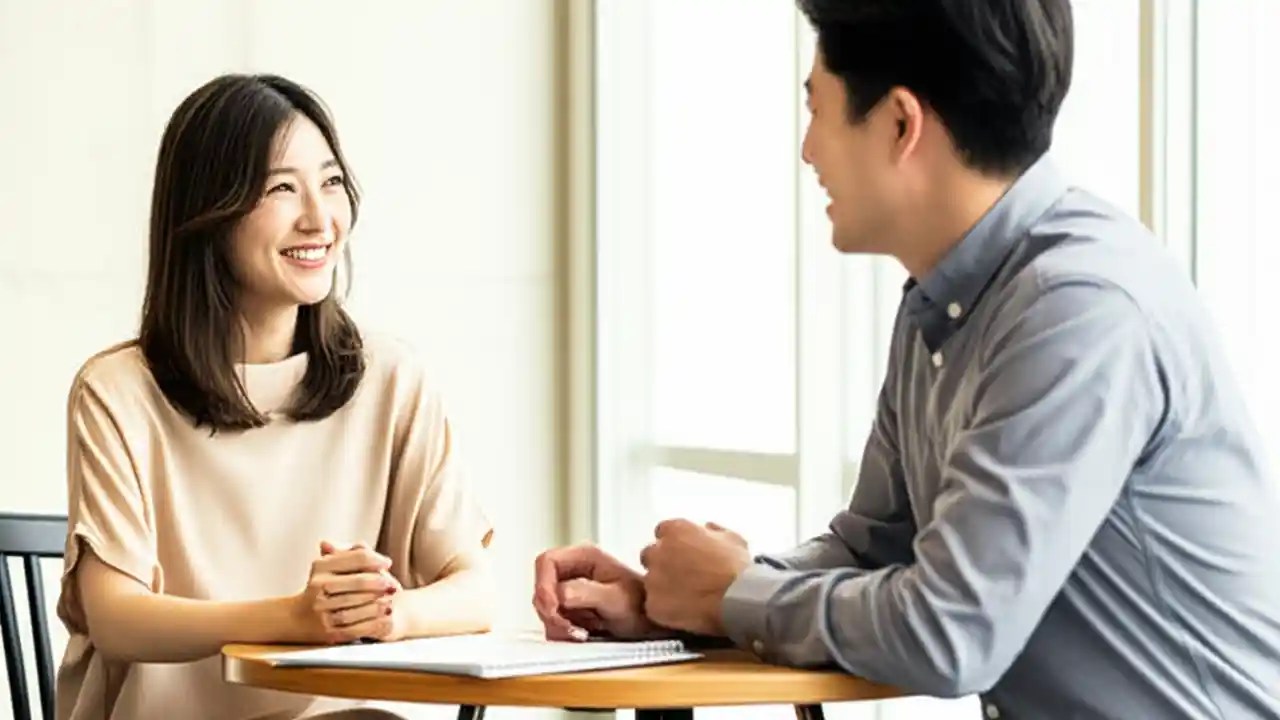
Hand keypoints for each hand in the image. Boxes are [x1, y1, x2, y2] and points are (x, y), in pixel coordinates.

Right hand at [292, 542, 401, 643]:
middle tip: (394, 585)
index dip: (376, 560)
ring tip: (391, 600)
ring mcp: (322, 611)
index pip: (357, 559)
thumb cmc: (321, 589)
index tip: (387, 563)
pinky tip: (384, 617)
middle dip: (380, 583)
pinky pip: (355, 627)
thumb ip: (350, 555)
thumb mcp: (330, 567)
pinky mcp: (328, 631)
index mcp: (321, 567)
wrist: (296, 618)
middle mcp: (318, 587)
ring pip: (358, 605)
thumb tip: (368, 548)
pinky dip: (373, 622)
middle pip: (359, 582)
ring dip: (378, 603)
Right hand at [532, 543, 664, 640]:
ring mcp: (570, 591)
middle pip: (541, 587)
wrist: (653, 626)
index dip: (543, 584)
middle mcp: (574, 571)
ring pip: (544, 607)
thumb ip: (587, 593)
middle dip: (551, 611)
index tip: (552, 608)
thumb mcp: (616, 599)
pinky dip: (562, 632)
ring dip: (558, 624)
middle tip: (569, 627)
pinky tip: (583, 635)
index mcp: (584, 557)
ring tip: (582, 632)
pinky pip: (552, 621)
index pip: (546, 561)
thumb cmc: (642, 606)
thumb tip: (560, 593)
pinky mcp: (570, 610)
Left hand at [640, 520, 750, 636]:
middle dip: (662, 563)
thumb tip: (706, 528)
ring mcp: (652, 581)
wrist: (737, 599)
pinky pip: (654, 607)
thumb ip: (714, 531)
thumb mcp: (732, 539)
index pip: (663, 531)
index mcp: (675, 531)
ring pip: (651, 582)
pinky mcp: (653, 606)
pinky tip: (683, 613)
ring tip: (685, 598)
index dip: (674, 542)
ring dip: (663, 588)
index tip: (684, 552)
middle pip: (650, 555)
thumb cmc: (737, 565)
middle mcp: (657, 553)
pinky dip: (665, 610)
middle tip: (682, 575)